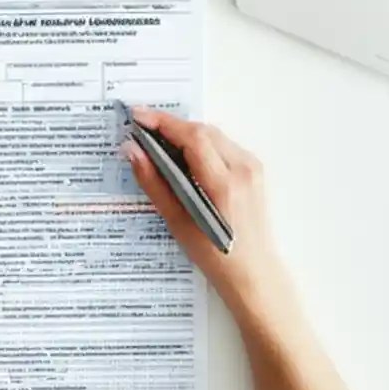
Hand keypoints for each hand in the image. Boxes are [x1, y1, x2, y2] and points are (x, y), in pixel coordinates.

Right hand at [123, 108, 284, 311]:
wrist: (254, 273)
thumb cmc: (216, 256)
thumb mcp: (178, 222)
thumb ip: (154, 182)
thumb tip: (133, 151)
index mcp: (225, 184)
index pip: (192, 138)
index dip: (163, 122)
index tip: (138, 116)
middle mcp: (243, 169)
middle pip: (203, 131)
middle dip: (172, 126)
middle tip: (143, 129)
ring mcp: (253, 168)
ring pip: (214, 135)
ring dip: (186, 134)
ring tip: (159, 142)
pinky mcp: (255, 170)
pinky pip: (224, 146)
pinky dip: (202, 144)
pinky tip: (184, 156)